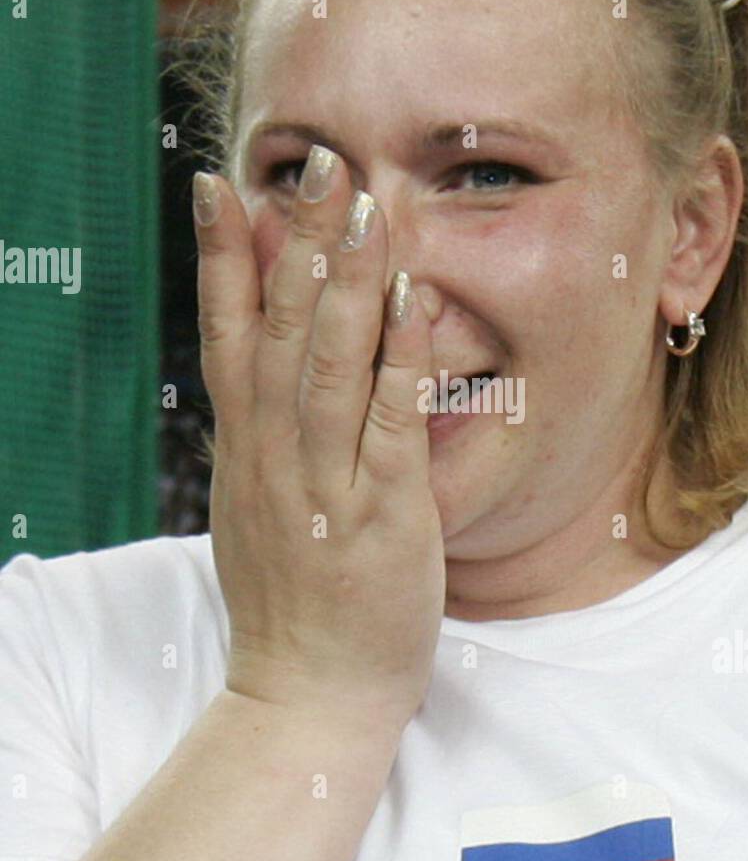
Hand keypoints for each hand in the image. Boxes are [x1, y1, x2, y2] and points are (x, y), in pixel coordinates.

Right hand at [192, 147, 444, 725]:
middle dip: (296, 241)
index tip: (221, 185)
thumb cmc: (293, 607)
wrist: (307, 697)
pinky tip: (413, 302)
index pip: (225, 336)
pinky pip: (387, 423)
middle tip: (316, 162)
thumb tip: (266, 377)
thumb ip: (262, 441)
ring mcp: (324, 484)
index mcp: (246, 452)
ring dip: (346, 280)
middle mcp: (273, 457)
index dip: (223, 258)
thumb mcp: (257, 513)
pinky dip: (398, 359)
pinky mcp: (380, 515)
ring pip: (327, 363)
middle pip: (278, 330)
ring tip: (364, 205)